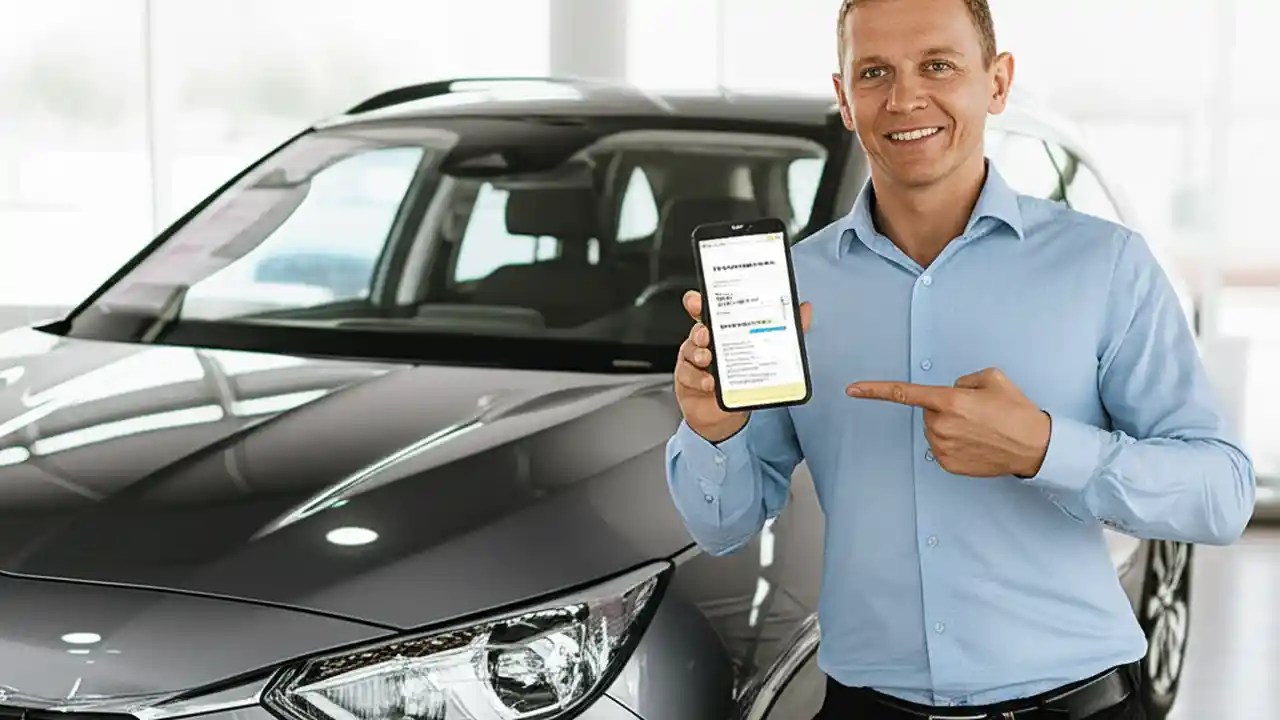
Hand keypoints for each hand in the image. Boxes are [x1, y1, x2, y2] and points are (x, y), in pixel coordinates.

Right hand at [675, 290, 812, 442]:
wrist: (723, 416)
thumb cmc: (741, 380)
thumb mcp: (767, 354)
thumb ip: (787, 332)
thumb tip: (805, 309)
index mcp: (722, 332)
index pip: (710, 312)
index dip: (700, 303)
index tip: (698, 300)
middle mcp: (706, 344)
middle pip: (698, 329)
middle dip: (700, 328)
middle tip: (706, 333)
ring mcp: (694, 362)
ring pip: (690, 350)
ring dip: (698, 353)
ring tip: (708, 359)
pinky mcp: (687, 380)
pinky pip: (687, 375)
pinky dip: (697, 378)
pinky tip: (709, 383)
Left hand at [845, 367, 1050, 477]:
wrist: (1035, 447)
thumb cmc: (1016, 411)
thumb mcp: (992, 379)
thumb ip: (962, 380)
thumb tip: (951, 391)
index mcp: (949, 401)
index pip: (904, 393)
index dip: (875, 390)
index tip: (852, 389)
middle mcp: (941, 425)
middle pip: (929, 411)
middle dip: (946, 408)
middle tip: (977, 413)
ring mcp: (943, 448)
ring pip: (934, 429)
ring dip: (950, 426)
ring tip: (981, 428)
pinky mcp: (948, 464)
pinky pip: (941, 447)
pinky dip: (954, 443)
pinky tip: (976, 443)